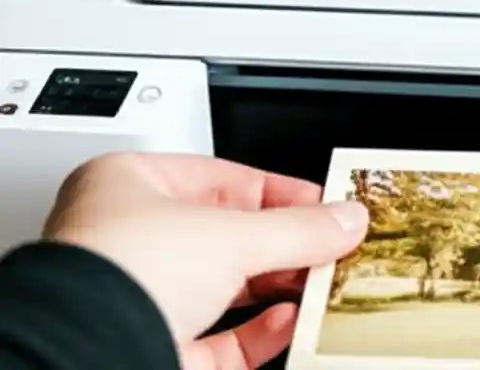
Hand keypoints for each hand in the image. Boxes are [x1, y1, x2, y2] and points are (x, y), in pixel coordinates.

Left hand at [43, 152, 368, 369]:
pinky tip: (291, 320)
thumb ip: (299, 229)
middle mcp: (128, 240)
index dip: (284, 192)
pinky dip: (261, 331)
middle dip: (289, 245)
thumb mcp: (233, 235)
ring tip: (326, 283)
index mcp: (129, 186)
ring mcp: (140, 298)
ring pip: (228, 289)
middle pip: (230, 236)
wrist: (84, 353)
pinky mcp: (154, 348)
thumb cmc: (120, 272)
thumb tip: (345, 220)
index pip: (225, 179)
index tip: (331, 204)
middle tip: (338, 245)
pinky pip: (220, 340)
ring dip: (281, 288)